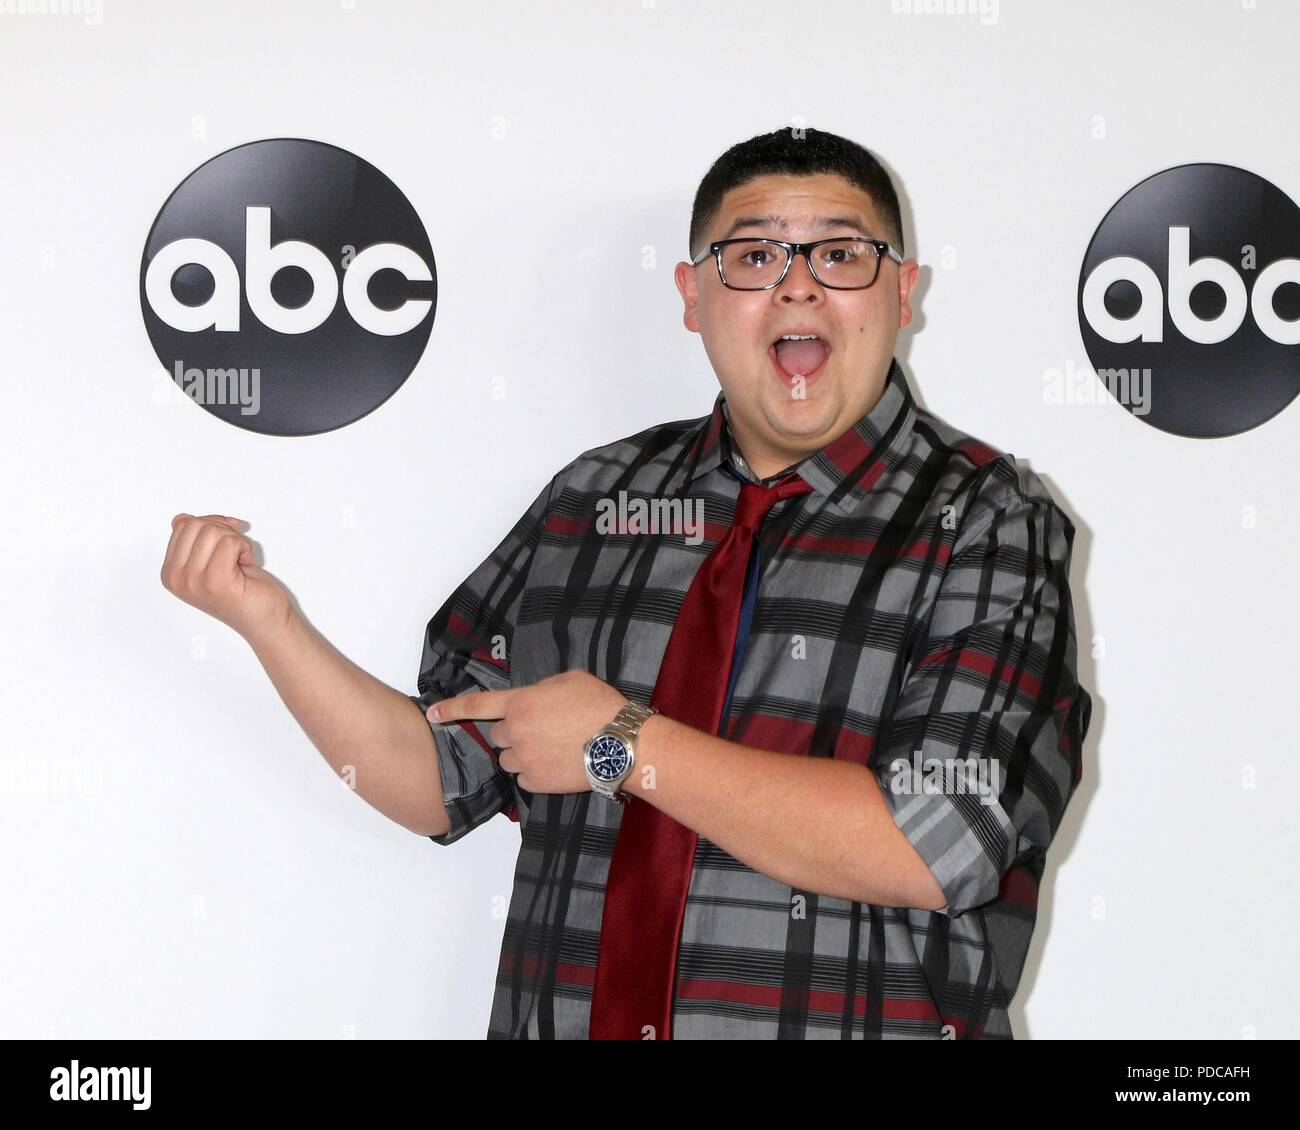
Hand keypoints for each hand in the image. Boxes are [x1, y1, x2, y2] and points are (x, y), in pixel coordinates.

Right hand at [160, 513, 292, 643]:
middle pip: (196, 525)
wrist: (265, 621)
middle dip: (223, 530)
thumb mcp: (209, 563)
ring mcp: (195, 581)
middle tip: (235, 551)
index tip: (228, 539)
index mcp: (171, 573)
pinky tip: (245, 564)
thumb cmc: (242, 593)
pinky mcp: (217, 581)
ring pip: (214, 531)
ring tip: (239, 560)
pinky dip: (245, 547)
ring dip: (236, 540)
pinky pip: (230, 542)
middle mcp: (178, 579)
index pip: (182, 526)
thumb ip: (193, 542)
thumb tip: (181, 520)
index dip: (212, 523)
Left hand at [428, 669, 627, 794]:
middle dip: (514, 733)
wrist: (621, 743)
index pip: (476, 705)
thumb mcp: (570, 680)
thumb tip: (533, 698)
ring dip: (523, 754)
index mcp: (520, 703)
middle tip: (543, 731)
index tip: (432, 713)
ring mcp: (524, 760)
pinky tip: (558, 764)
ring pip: (509, 759)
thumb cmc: (599, 705)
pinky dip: (536, 773)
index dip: (451, 708)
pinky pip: (524, 779)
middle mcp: (515, 732)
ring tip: (553, 750)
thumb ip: (541, 689)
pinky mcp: (536, 783)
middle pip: (498, 735)